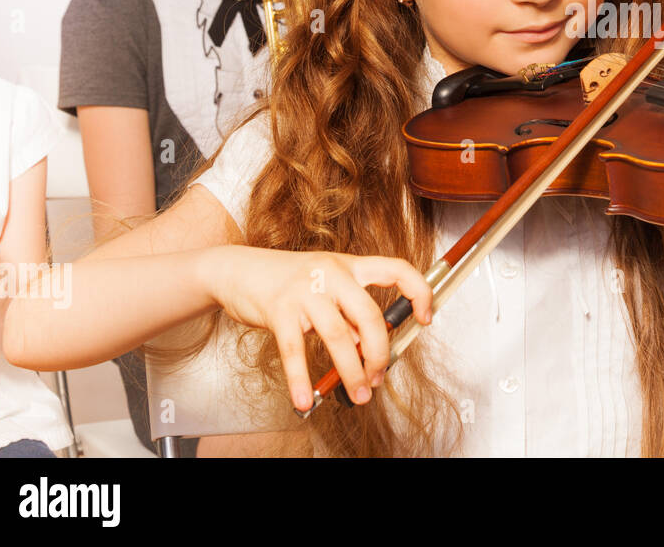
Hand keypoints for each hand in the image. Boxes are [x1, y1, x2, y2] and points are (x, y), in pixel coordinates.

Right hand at [203, 246, 432, 411]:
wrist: (238, 270)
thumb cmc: (288, 282)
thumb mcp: (326, 288)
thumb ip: (349, 314)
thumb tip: (370, 348)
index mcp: (350, 265)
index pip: (396, 269)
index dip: (418, 292)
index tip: (426, 318)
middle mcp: (331, 273)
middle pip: (369, 315)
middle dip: (380, 353)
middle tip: (379, 376)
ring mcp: (304, 290)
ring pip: (339, 337)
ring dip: (352, 372)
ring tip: (358, 393)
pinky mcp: (279, 310)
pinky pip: (294, 351)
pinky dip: (301, 379)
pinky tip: (305, 399)